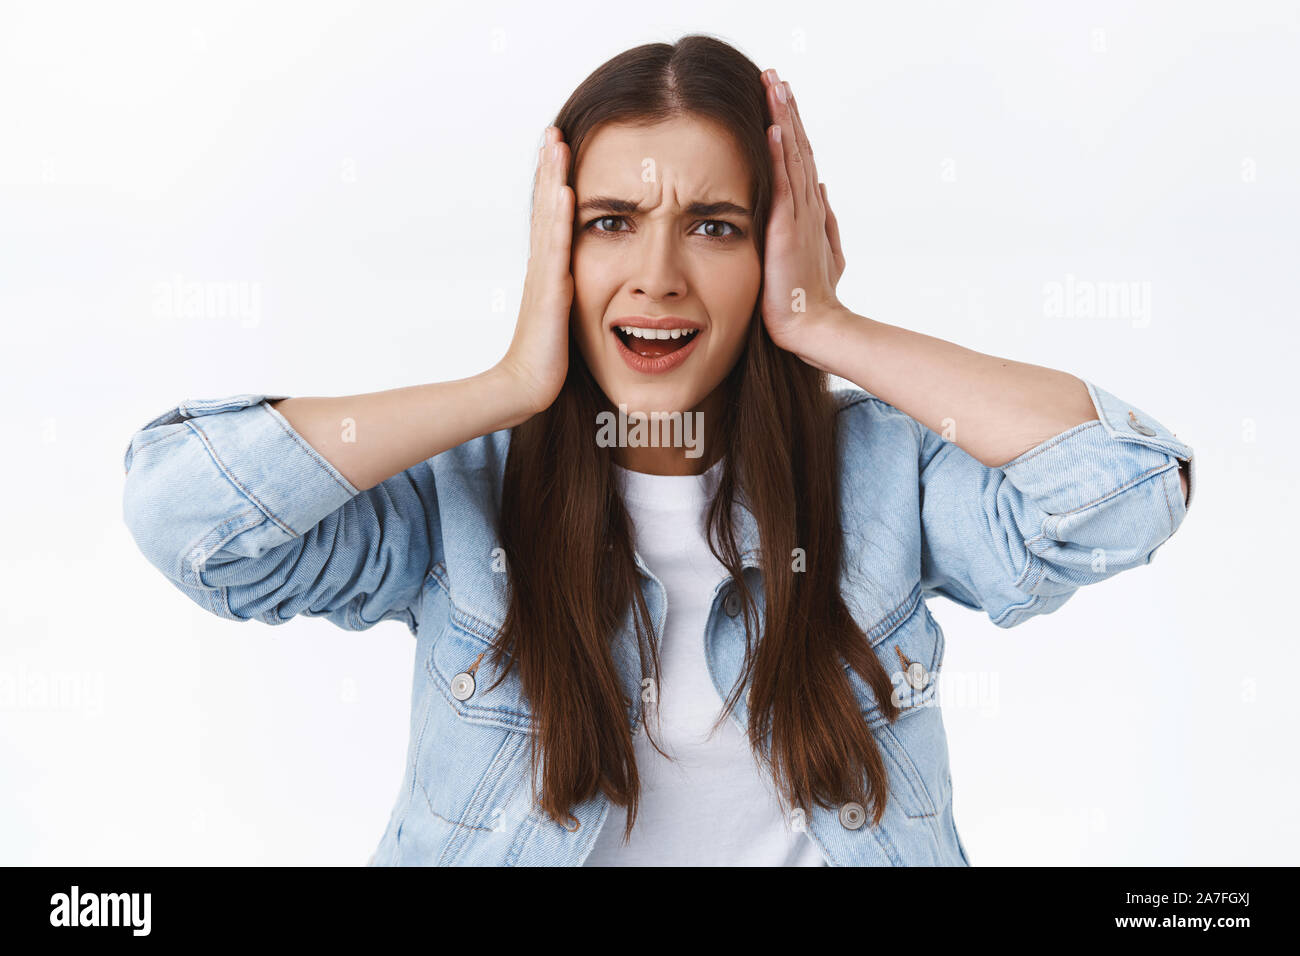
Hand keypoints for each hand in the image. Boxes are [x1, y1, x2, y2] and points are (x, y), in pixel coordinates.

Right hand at [498, 126, 574, 414]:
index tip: (560, 148)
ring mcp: (544, 273)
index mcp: (549, 268)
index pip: (552, 215)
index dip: (554, 181)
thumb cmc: (547, 358)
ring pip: (549, 216)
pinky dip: (560, 217)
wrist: (527, 384)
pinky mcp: (550, 289)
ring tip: (557, 142)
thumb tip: (579, 283)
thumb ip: (569, 294)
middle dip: (550, 166)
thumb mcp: (564, 316)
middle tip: (554, 130)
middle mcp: (543, 264)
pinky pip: (557, 247)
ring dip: (553, 178)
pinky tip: (565, 191)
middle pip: (546, 204)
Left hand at [759, 70, 847, 364]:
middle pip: (798, 148)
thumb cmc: (811, 297)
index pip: (799, 160)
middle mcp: (808, 207)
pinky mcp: (788, 230)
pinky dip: (780, 156)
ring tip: (775, 86)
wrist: (814, 326)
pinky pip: (784, 186)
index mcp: (809, 211)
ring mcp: (800, 216)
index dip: (792, 127)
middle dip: (787, 111)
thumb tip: (822, 188)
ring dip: (783, 120)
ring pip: (793, 158)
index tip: (781, 97)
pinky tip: (774, 129)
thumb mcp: (819, 254)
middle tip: (775, 76)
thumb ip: (822, 221)